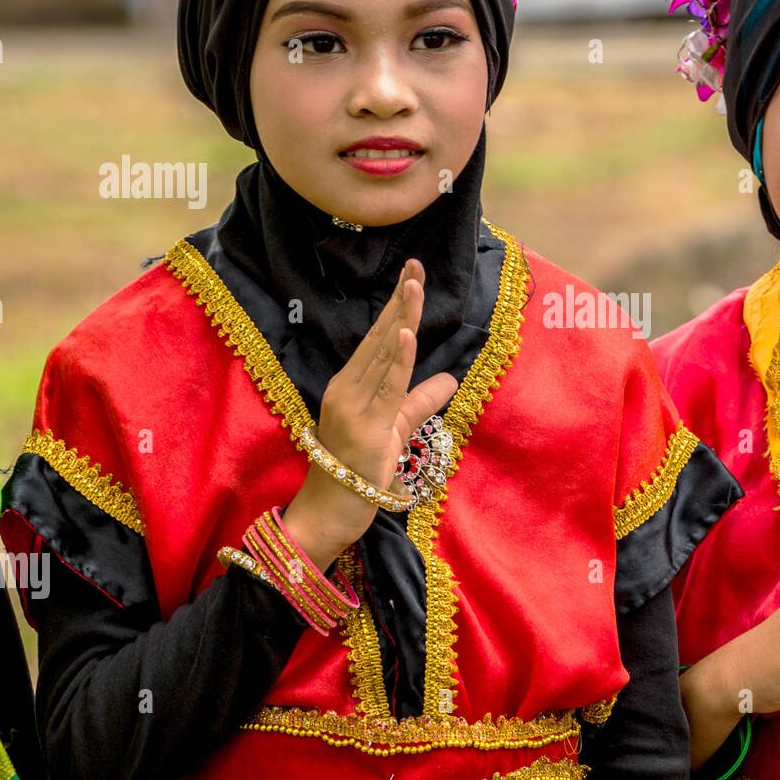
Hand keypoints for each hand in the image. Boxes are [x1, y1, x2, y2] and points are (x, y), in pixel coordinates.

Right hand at [281, 259, 458, 570]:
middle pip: (378, 337)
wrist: (330, 513)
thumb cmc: (359, 471)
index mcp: (351, 384)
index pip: (378, 337)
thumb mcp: (397, 429)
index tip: (412, 273)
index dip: (396, 305)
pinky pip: (386, 389)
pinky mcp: (367, 428)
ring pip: (382, 356)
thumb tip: (449, 378)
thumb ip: (420, 402)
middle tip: (415, 266)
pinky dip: (396, 360)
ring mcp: (354, 407)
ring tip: (414, 286)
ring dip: (400, 320)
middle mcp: (347, 389)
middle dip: (399, 300)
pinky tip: (404, 334)